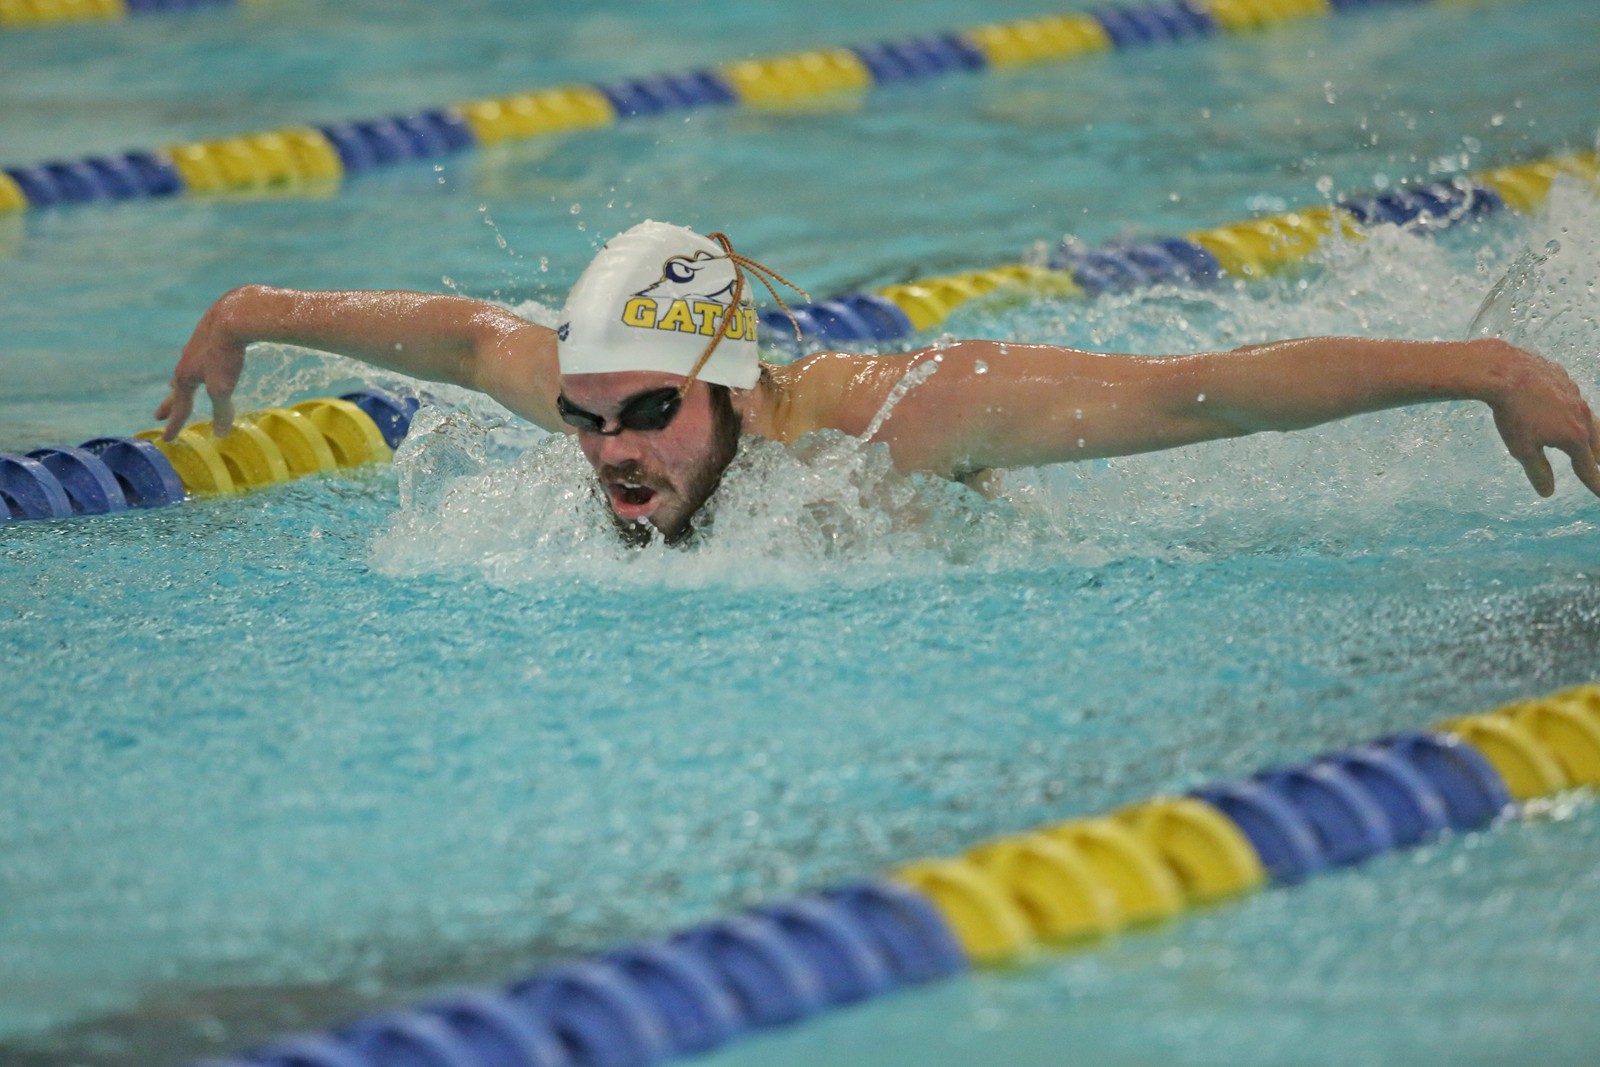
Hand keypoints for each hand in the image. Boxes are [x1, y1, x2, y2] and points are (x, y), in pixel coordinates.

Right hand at [154, 288, 248, 439]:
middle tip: (157, 415)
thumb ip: (221, 411)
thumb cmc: (226, 355)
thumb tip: (220, 434)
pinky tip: (202, 359)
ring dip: (180, 381)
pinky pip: (198, 354)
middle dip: (168, 404)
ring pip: (185, 368)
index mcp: (185, 376)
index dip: (175, 425)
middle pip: (176, 388)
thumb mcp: (223, 387)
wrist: (232, 316)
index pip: (179, 407)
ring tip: (174, 385)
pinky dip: (195, 363)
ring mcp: (196, 347)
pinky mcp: (209, 334)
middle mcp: (186, 361)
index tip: (167, 439)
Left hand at [1482, 340, 1599, 497]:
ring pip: (1591, 418)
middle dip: (1597, 458)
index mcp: (1575, 437)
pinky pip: (1574, 399)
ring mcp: (1575, 396)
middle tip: (1598, 467)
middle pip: (1596, 442)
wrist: (1506, 373)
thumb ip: (1538, 471)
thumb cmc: (1512, 414)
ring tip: (1592, 440)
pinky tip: (1567, 409)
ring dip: (1593, 433)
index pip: (1587, 467)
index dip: (1594, 482)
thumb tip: (1547, 492)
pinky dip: (1575, 410)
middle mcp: (1582, 416)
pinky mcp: (1564, 380)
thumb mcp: (1522, 449)